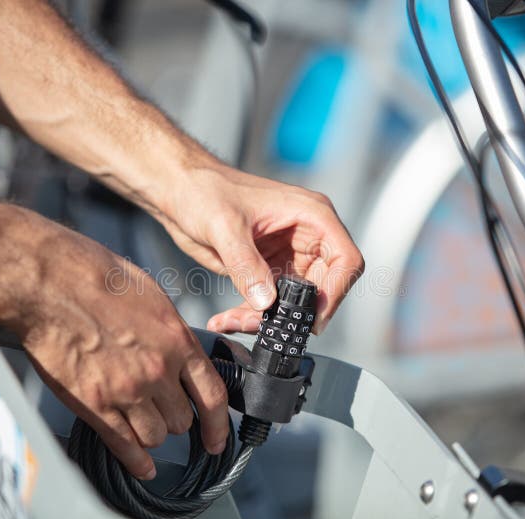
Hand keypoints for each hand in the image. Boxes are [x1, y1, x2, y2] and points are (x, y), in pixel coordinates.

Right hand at [0, 212, 228, 479]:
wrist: (50, 284)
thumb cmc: (96, 278)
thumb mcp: (153, 297)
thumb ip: (172, 333)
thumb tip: (183, 352)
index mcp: (177, 341)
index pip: (212, 395)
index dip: (218, 424)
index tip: (217, 438)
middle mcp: (158, 371)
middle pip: (182, 420)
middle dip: (175, 418)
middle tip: (164, 411)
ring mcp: (126, 391)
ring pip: (156, 437)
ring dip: (152, 434)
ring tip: (143, 422)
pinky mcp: (94, 405)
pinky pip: (124, 445)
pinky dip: (135, 461)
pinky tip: (141, 466)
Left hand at [156, 163, 363, 333]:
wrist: (178, 188)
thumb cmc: (205, 189)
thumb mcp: (225, 226)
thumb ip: (246, 265)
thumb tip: (266, 302)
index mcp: (311, 215)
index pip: (346, 259)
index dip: (335, 292)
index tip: (312, 317)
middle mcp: (307, 236)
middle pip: (322, 288)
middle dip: (294, 312)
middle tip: (260, 325)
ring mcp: (288, 254)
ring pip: (295, 301)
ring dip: (268, 318)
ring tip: (233, 321)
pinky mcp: (268, 268)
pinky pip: (271, 301)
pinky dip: (251, 315)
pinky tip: (225, 319)